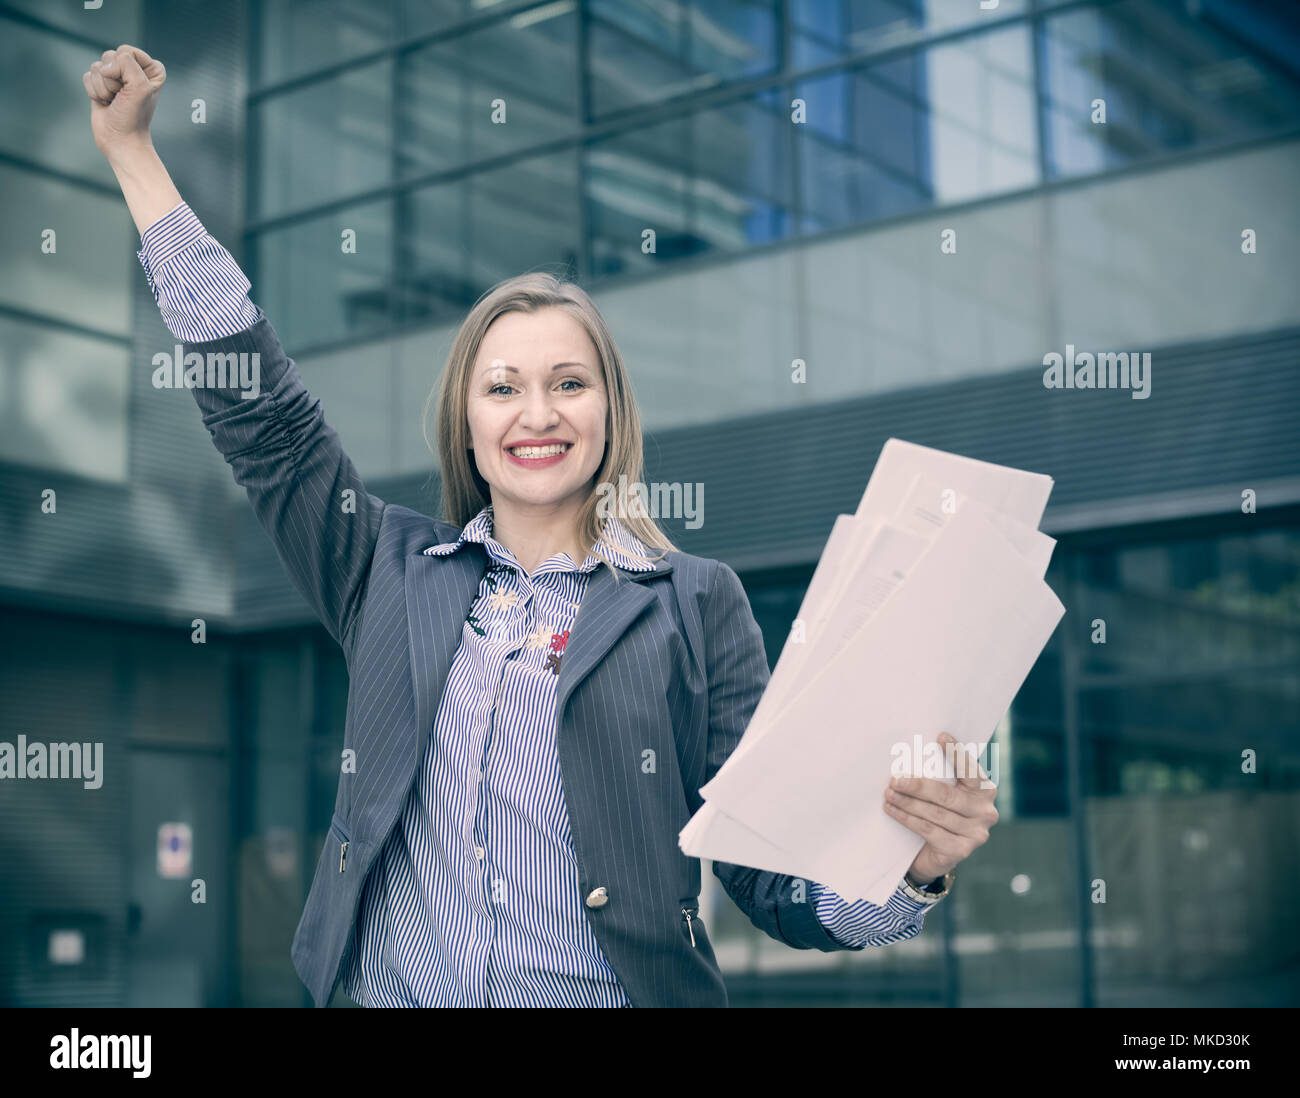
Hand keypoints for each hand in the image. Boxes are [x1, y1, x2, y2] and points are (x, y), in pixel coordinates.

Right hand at [83, 44, 165, 158]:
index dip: (125, 69)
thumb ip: (126, 63)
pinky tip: (105, 103)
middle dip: (112, 79)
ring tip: (114, 101)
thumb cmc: (134, 117)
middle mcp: (134, 70)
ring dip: (103, 87)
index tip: (133, 89)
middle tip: (122, 96)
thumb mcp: (140, 86)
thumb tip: (104, 66)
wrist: (120, 139)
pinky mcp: (100, 84)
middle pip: (110, 56)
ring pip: (97, 66)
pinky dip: (94, 91)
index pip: (127, 51)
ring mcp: (116, 77)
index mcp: (152, 69)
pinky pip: (87, 76)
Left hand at [884, 731, 997, 884]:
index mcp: (985, 790)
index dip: (956, 752)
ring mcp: (976, 833)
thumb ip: (939, 775)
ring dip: (907, 802)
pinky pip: (928, 830)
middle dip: (918, 786)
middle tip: (894, 779)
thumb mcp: (942, 791)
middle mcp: (986, 811)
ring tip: (888, 793)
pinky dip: (906, 819)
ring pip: (935, 813)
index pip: (971, 769)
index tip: (940, 735)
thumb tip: (911, 752)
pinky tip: (892, 810)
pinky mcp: (960, 850)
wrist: (933, 853)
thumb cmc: (937, 810)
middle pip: (948, 795)